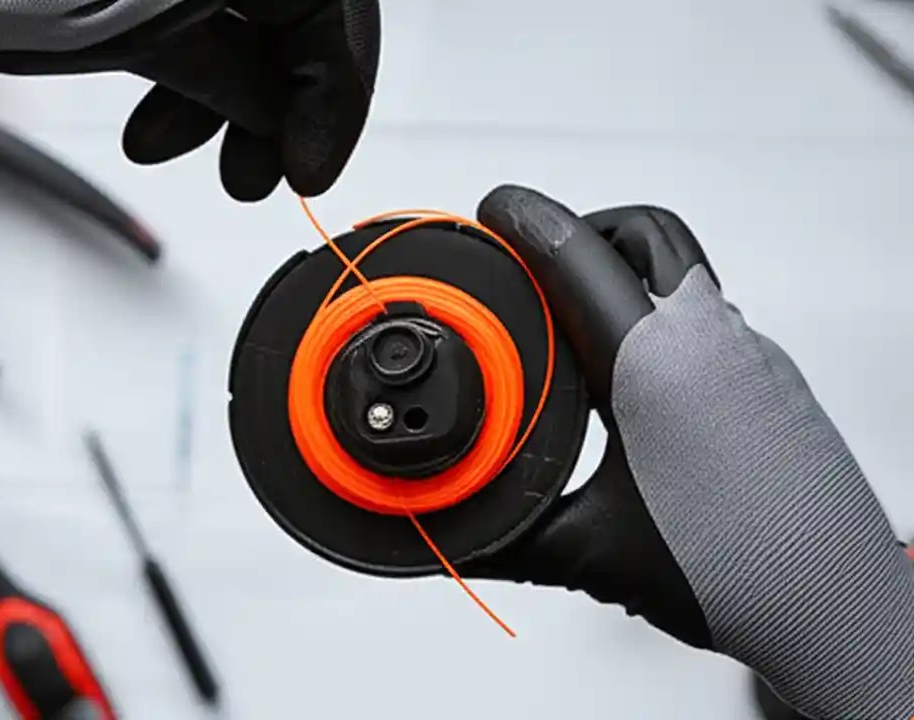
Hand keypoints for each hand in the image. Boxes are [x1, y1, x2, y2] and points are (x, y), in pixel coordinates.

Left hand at [0, 0, 380, 200]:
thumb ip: (229, 75)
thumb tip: (285, 122)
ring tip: (174, 150)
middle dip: (276, 98)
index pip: (332, 7)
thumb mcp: (121, 35)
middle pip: (296, 5)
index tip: (305, 172)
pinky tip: (153, 109)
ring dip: (225, 86)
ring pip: (243, 5)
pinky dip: (184, 53)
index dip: (333, 99)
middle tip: (252, 174)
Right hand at [469, 185, 913, 719]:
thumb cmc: (742, 575)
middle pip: (641, 233)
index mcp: (653, 366)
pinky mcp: (772, 383)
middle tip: (537, 265)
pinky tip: (631, 388)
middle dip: (582, 233)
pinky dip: (658, 325)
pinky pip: (707, 322)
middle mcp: (709, 343)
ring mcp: (751, 357)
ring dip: (624, 279)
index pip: (574, 254)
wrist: (839, 607)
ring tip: (575, 329)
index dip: (522, 221)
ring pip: (681, 275)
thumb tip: (451, 536)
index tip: (493, 211)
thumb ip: (506, 539)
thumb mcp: (590, 554)